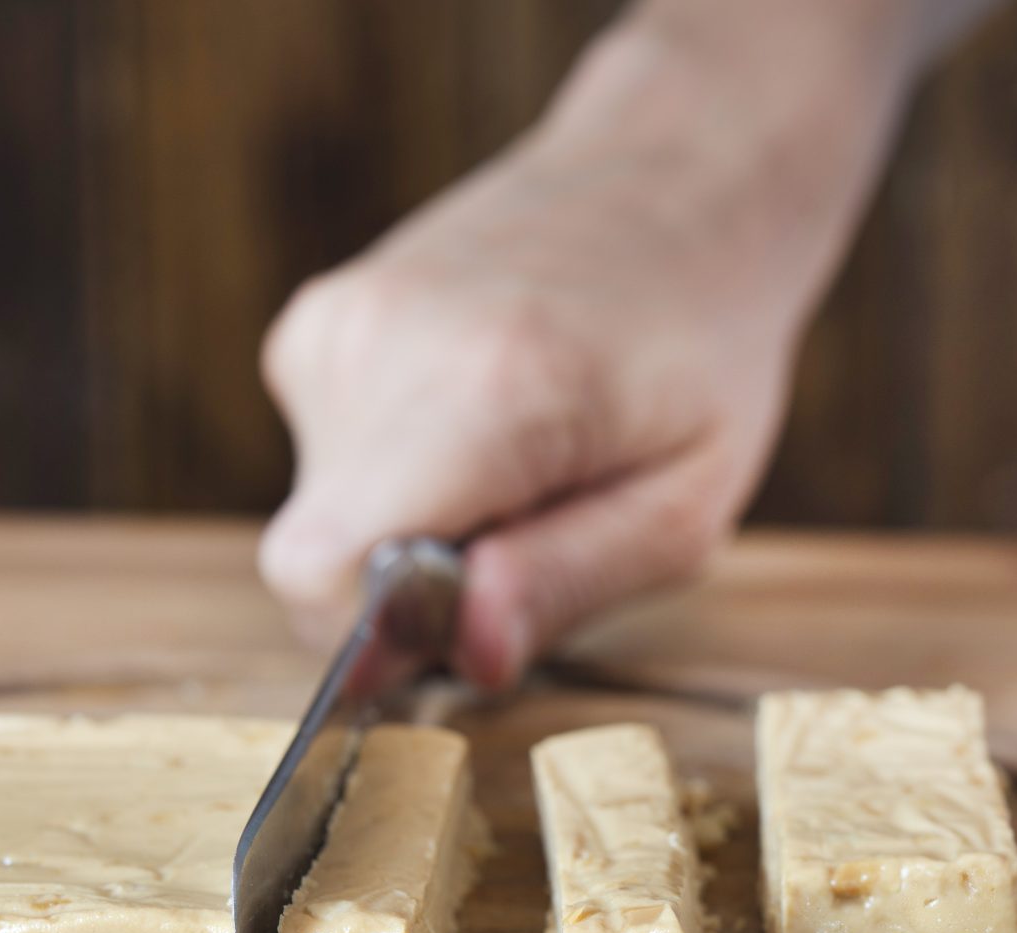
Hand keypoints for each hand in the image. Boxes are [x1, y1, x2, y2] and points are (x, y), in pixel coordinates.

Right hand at [259, 5, 929, 684]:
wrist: (674, 192)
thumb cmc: (701, 355)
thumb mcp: (684, 503)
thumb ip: (568, 582)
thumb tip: (462, 656)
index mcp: (479, 393)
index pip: (322, 575)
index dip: (381, 641)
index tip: (470, 628)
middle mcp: (377, 345)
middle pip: (320, 566)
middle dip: (413, 597)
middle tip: (535, 534)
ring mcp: (333, 323)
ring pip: (322, 522)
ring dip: (412, 536)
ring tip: (523, 467)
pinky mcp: (315, 326)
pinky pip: (330, 469)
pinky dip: (399, 481)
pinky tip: (485, 429)